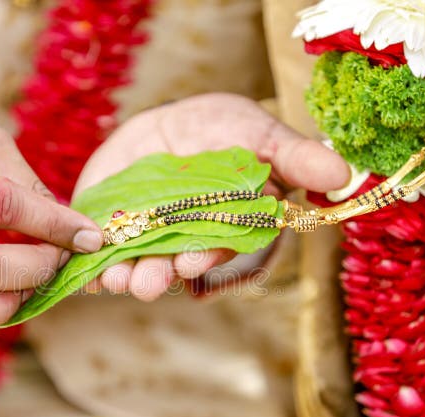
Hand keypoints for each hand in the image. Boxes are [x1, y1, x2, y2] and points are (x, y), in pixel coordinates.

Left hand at [76, 93, 349, 300]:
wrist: (173, 123)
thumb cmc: (226, 130)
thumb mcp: (260, 135)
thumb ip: (294, 158)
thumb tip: (344, 177)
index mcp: (228, 228)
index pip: (219, 248)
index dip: (208, 254)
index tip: (195, 259)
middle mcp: (188, 242)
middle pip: (173, 263)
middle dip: (159, 274)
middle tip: (145, 284)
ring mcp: (149, 238)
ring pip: (137, 263)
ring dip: (124, 275)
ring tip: (113, 280)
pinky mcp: (115, 228)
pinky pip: (102, 250)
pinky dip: (90, 263)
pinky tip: (81, 272)